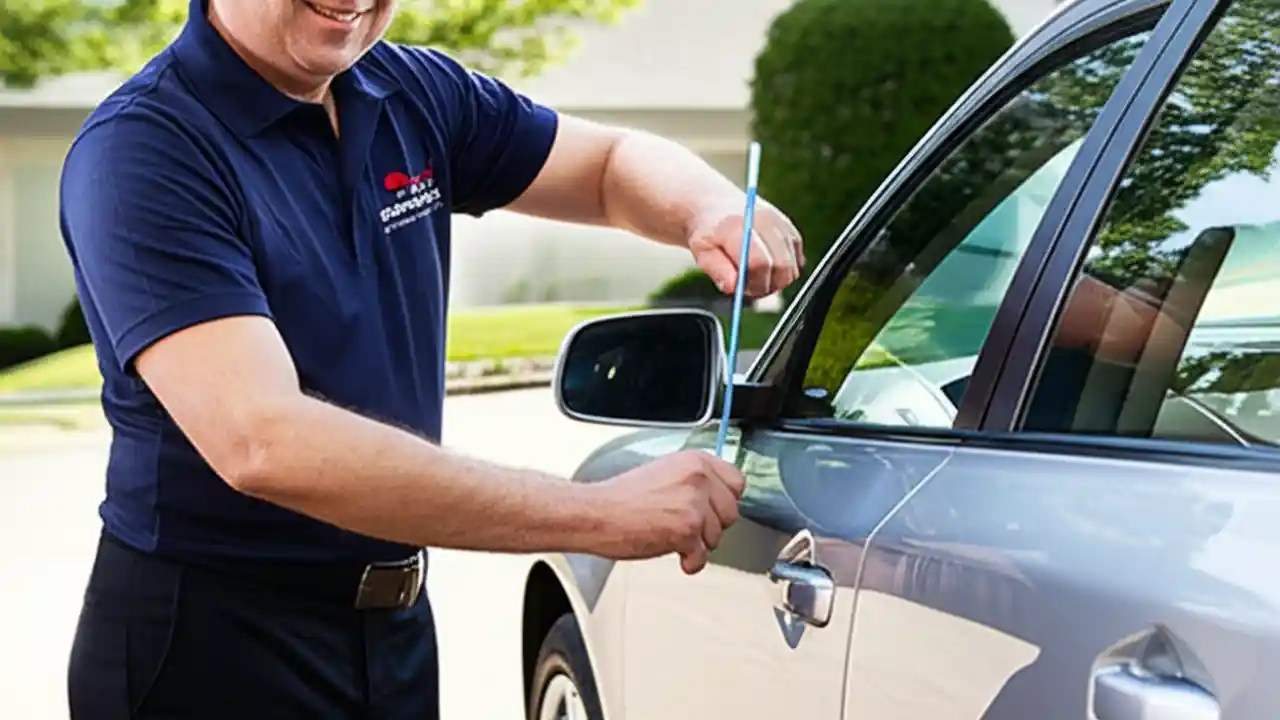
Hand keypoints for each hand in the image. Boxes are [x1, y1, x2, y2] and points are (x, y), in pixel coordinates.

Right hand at [588, 450, 746, 573]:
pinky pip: (702, 557)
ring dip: (698, 543)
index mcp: (695, 461)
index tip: (714, 508)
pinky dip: (689, 562)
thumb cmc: (621, 497)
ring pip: (717, 537)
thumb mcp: (664, 472)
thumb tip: (715, 497)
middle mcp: (699, 479)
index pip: (737, 482)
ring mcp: (695, 505)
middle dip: (712, 525)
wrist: (597, 514)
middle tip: (688, 526)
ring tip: (673, 536)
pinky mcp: (687, 531)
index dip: (724, 500)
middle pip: (731, 513)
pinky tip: (675, 554)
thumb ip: (693, 481)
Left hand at [687, 195, 804, 297]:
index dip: (752, 283)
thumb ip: (716, 269)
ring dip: (774, 280)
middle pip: (782, 267)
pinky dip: (782, 272)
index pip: (760, 262)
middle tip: (748, 286)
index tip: (739, 287)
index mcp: (741, 226)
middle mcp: (766, 221)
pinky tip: (765, 266)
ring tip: (753, 274)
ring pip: (791, 269)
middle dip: (766, 285)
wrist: (717, 206)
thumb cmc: (709, 232)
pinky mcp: (792, 232)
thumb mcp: (702, 251)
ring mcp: (782, 225)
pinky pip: (797, 264)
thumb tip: (732, 286)